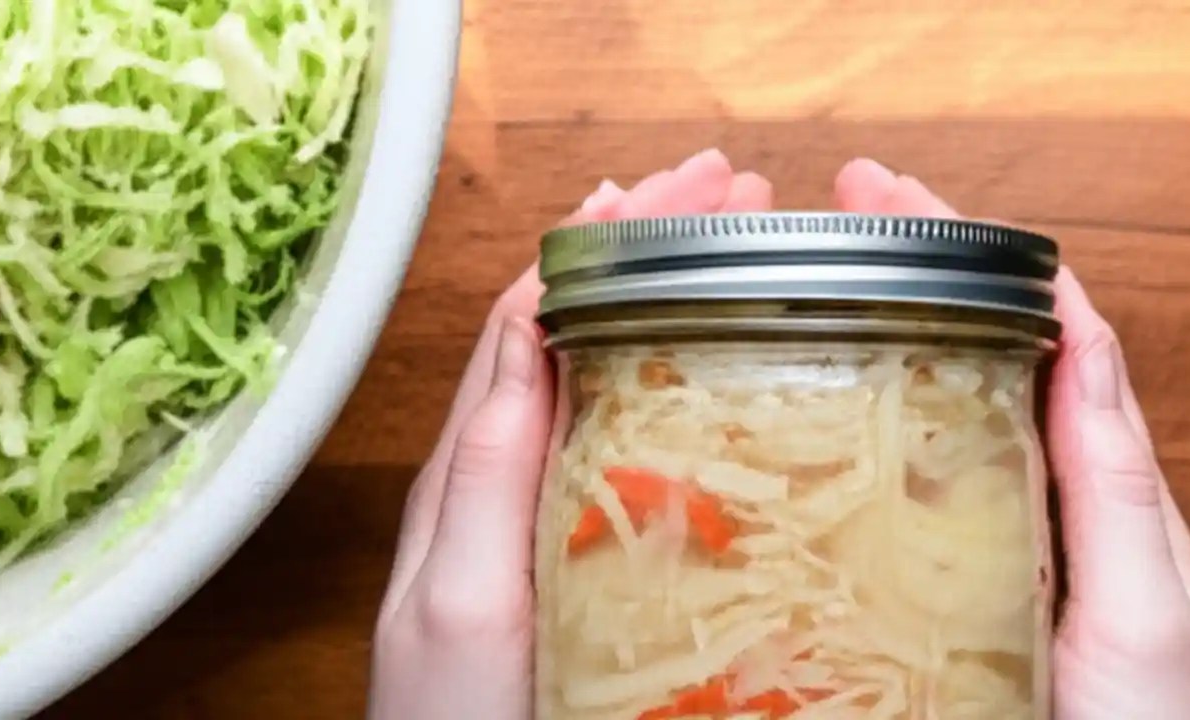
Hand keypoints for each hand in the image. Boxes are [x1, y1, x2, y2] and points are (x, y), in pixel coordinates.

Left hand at [368, 150, 774, 719]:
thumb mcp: (465, 599)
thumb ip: (486, 472)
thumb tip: (523, 330)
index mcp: (470, 469)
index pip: (529, 317)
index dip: (601, 240)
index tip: (678, 189)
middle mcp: (500, 475)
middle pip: (563, 327)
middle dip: (639, 244)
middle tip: (724, 190)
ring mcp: (537, 509)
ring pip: (587, 372)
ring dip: (646, 294)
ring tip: (712, 239)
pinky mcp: (572, 550)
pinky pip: (608, 439)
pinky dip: (647, 373)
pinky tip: (689, 364)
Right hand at [836, 158, 1189, 718]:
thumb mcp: (1143, 604)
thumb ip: (1115, 482)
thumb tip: (1077, 338)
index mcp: (1097, 473)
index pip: (1041, 325)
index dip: (973, 245)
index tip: (895, 192)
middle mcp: (1041, 481)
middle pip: (982, 342)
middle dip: (916, 259)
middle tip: (839, 205)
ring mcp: (989, 520)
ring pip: (941, 398)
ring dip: (888, 320)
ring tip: (818, 271)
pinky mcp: (942, 568)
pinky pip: (904, 474)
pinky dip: (870, 413)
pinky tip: (821, 400)